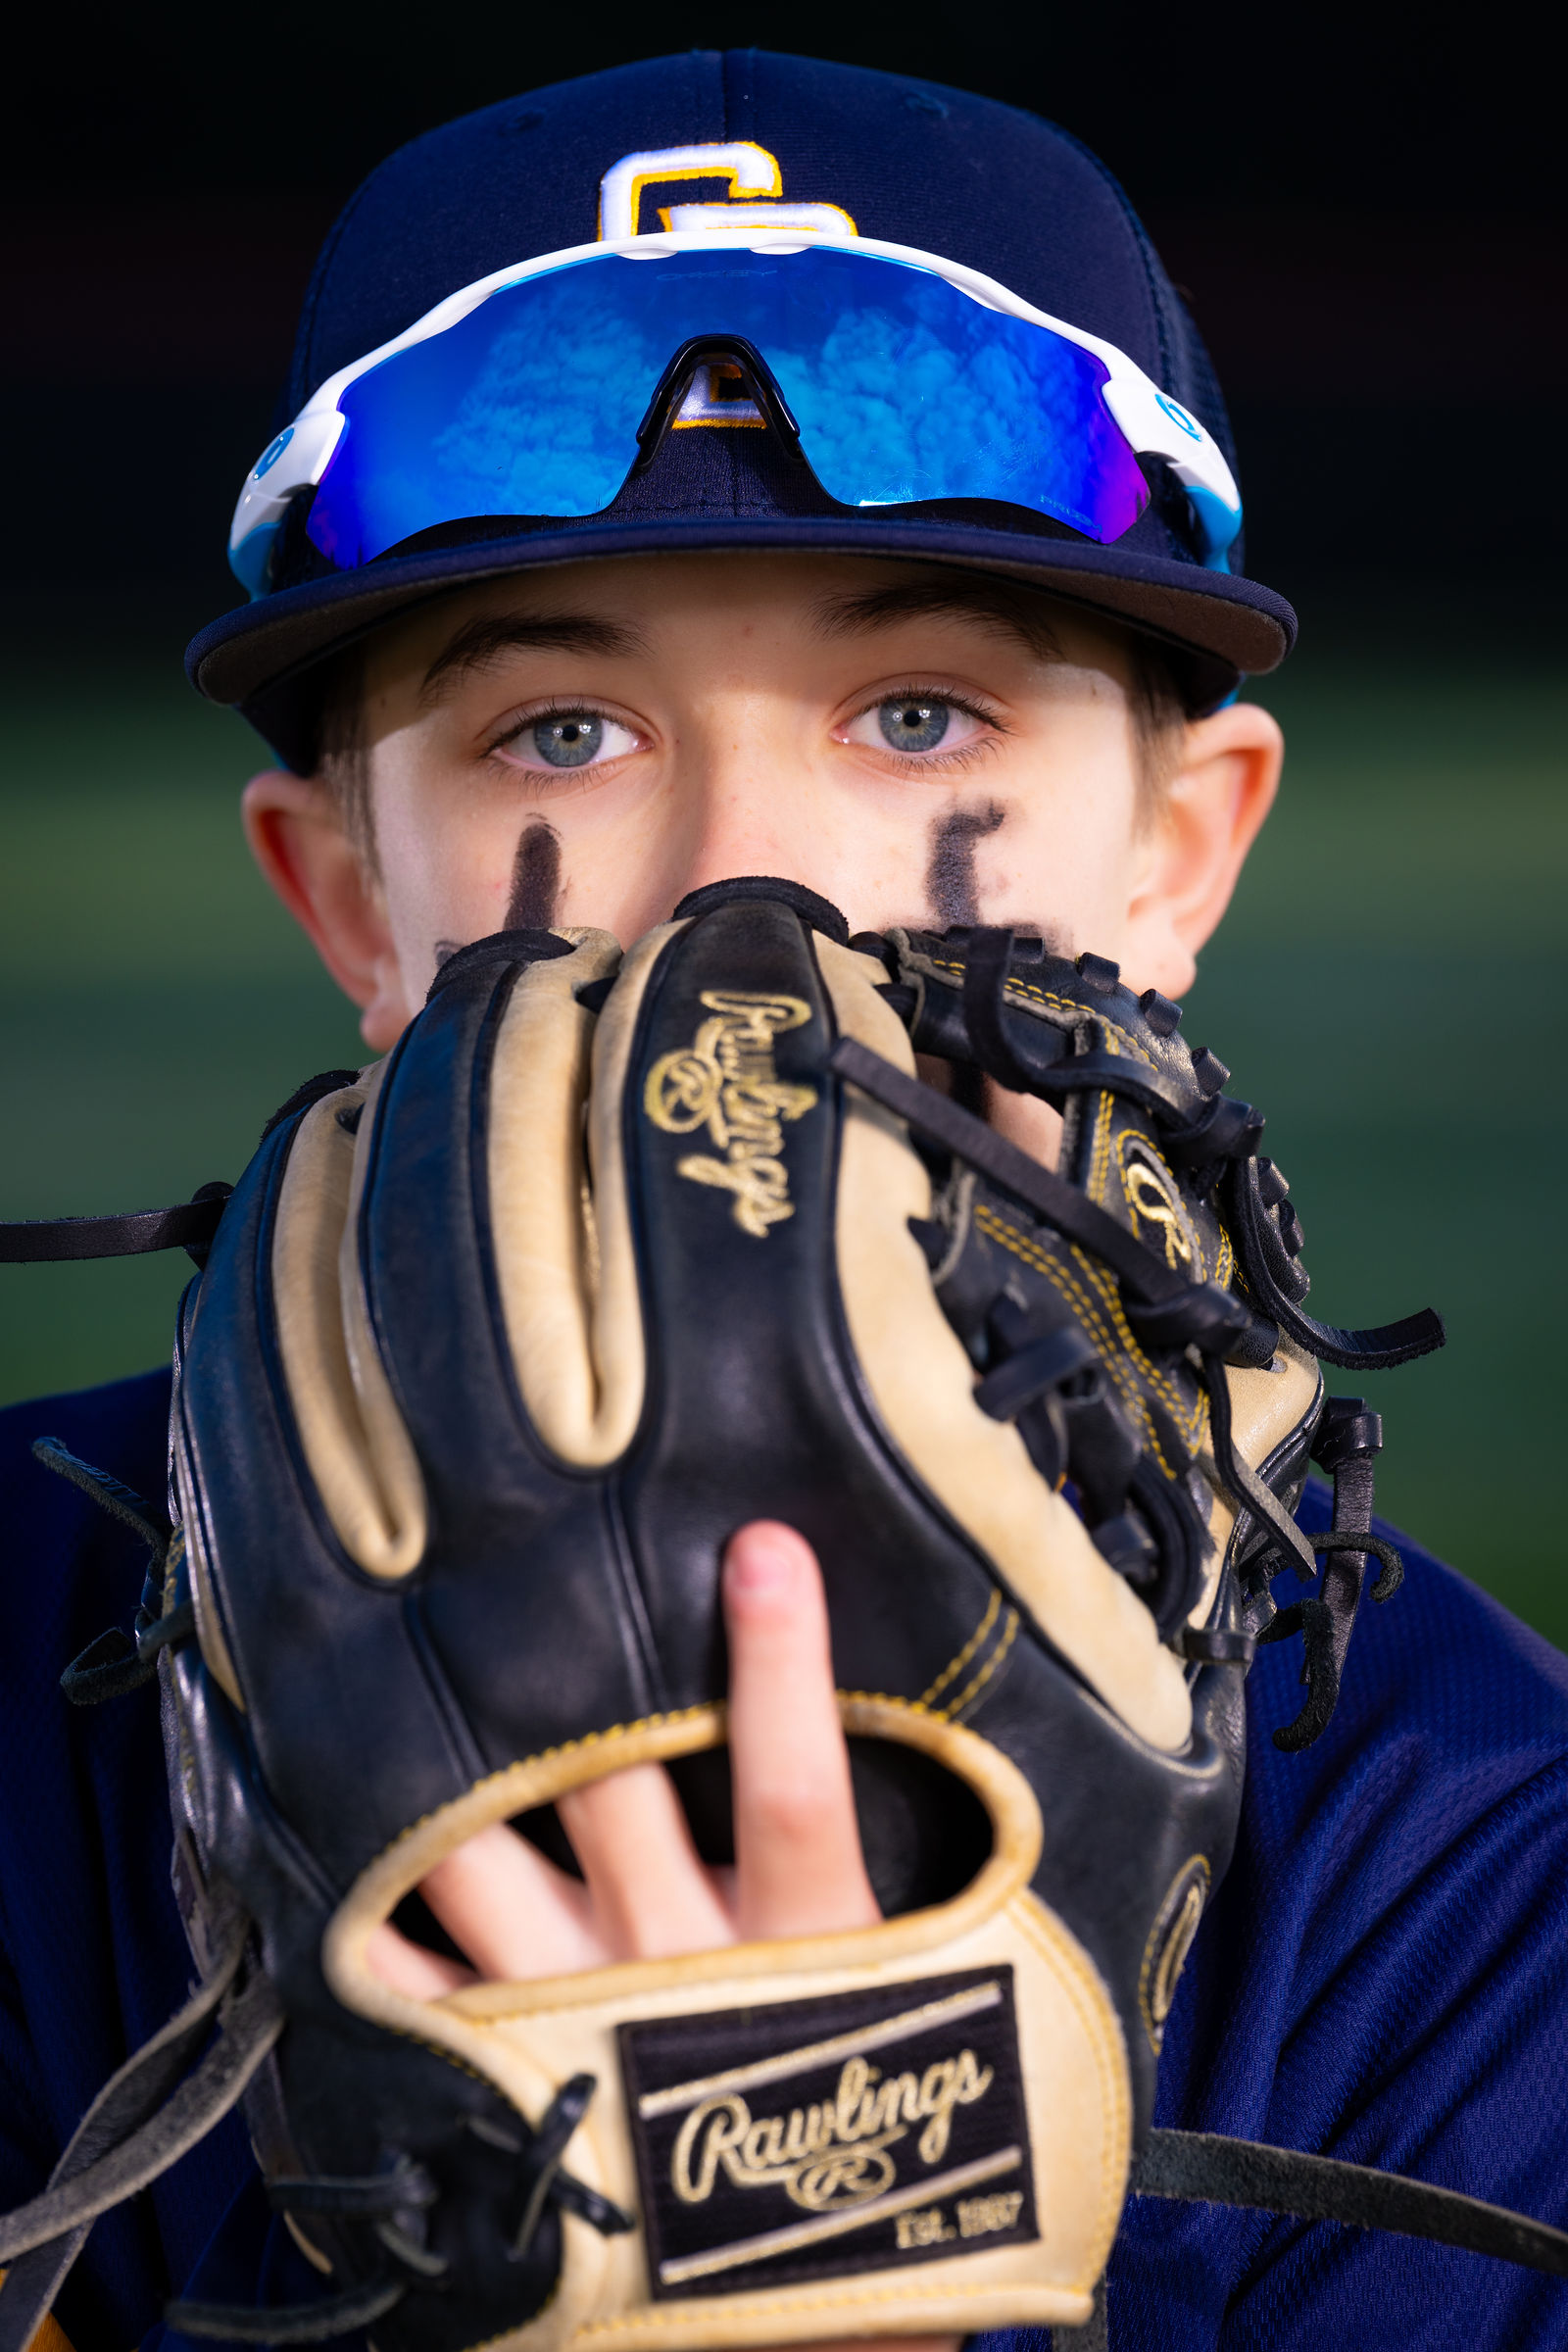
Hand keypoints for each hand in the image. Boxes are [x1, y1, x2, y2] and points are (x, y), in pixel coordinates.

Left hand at [367, 1521, 956, 2351]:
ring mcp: (580, 2020)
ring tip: (394, 1656)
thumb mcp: (939, 1996)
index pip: (795, 1776)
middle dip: (565, 1673)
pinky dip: (367, 1913)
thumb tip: (1013, 1754)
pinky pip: (414, 1983)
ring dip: (439, 1771)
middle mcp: (679, 1964)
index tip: (761, 1544)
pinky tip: (328, 1832)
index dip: (780, 1661)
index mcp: (805, 1940)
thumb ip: (941, 1875)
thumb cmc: (883, 2135)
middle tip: (513, 1553)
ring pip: (483, 1861)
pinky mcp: (507, 2078)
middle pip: (605, 1789)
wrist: (812, 2328)